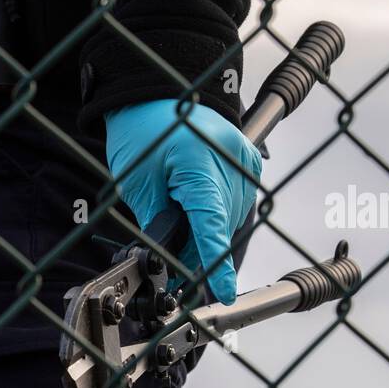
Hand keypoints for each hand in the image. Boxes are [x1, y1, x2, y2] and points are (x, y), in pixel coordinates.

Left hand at [105, 100, 261, 304]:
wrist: (154, 96)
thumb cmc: (141, 134)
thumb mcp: (139, 185)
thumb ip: (159, 225)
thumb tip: (170, 261)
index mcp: (200, 164)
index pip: (212, 226)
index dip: (216, 264)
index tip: (223, 291)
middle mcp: (231, 160)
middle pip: (221, 226)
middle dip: (198, 250)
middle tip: (172, 265)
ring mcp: (245, 158)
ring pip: (232, 218)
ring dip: (210, 232)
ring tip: (180, 230)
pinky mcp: (250, 159)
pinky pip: (238, 202)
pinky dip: (219, 214)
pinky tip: (198, 211)